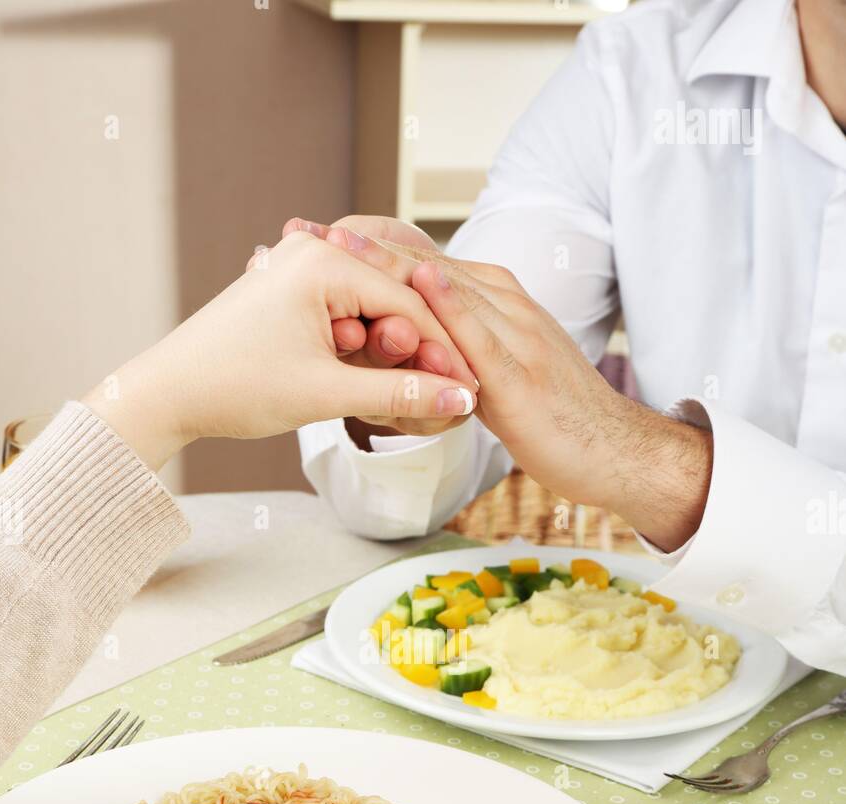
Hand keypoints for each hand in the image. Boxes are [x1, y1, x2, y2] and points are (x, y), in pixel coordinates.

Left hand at [83, 232, 475, 469]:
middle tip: (442, 397)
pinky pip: (344, 318)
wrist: (168, 392)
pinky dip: (360, 351)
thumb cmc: (235, 385)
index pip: (408, 304)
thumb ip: (400, 392)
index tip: (470, 389)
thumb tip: (460, 399)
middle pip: (393, 303)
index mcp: (324, 262)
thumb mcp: (326, 393)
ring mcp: (300, 269)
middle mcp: (315, 252)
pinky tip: (365, 381)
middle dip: (416, 353)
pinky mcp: (290, 292)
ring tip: (397, 395)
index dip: (443, 352)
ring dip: (387, 356)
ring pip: (370, 313)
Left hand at [324, 232, 712, 550]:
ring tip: (340, 241)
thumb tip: (422, 355)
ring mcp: (518, 332)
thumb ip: (463, 359)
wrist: (615, 453)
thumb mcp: (500, 381)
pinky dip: (449, 305)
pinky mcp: (522, 370)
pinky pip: (481, 333)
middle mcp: (508, 305)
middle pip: (427, 265)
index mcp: (499, 303)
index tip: (320, 237)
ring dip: (390, 264)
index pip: (426, 266)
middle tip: (310, 227)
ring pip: (446, 289)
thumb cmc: (558, 422)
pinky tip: (419, 283)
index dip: (372, 251)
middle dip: (367, 247)